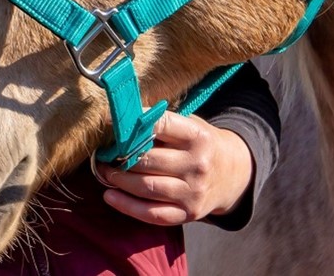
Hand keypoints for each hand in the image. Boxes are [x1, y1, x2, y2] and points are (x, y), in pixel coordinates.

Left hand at [96, 111, 253, 225]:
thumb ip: (160, 123)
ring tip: (104, 172)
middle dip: (119, 158)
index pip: (160, 126)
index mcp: (197, 136)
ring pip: (147, 187)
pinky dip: (127, 206)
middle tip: (101, 154)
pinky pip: (153, 214)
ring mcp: (193, 192)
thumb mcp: (188, 125)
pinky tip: (110, 196)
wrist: (232, 172)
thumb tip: (120, 121)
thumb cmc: (199, 144)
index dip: (131, 125)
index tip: (109, 124)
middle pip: (148, 160)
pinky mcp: (189, 213)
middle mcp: (197, 165)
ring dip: (118, 180)